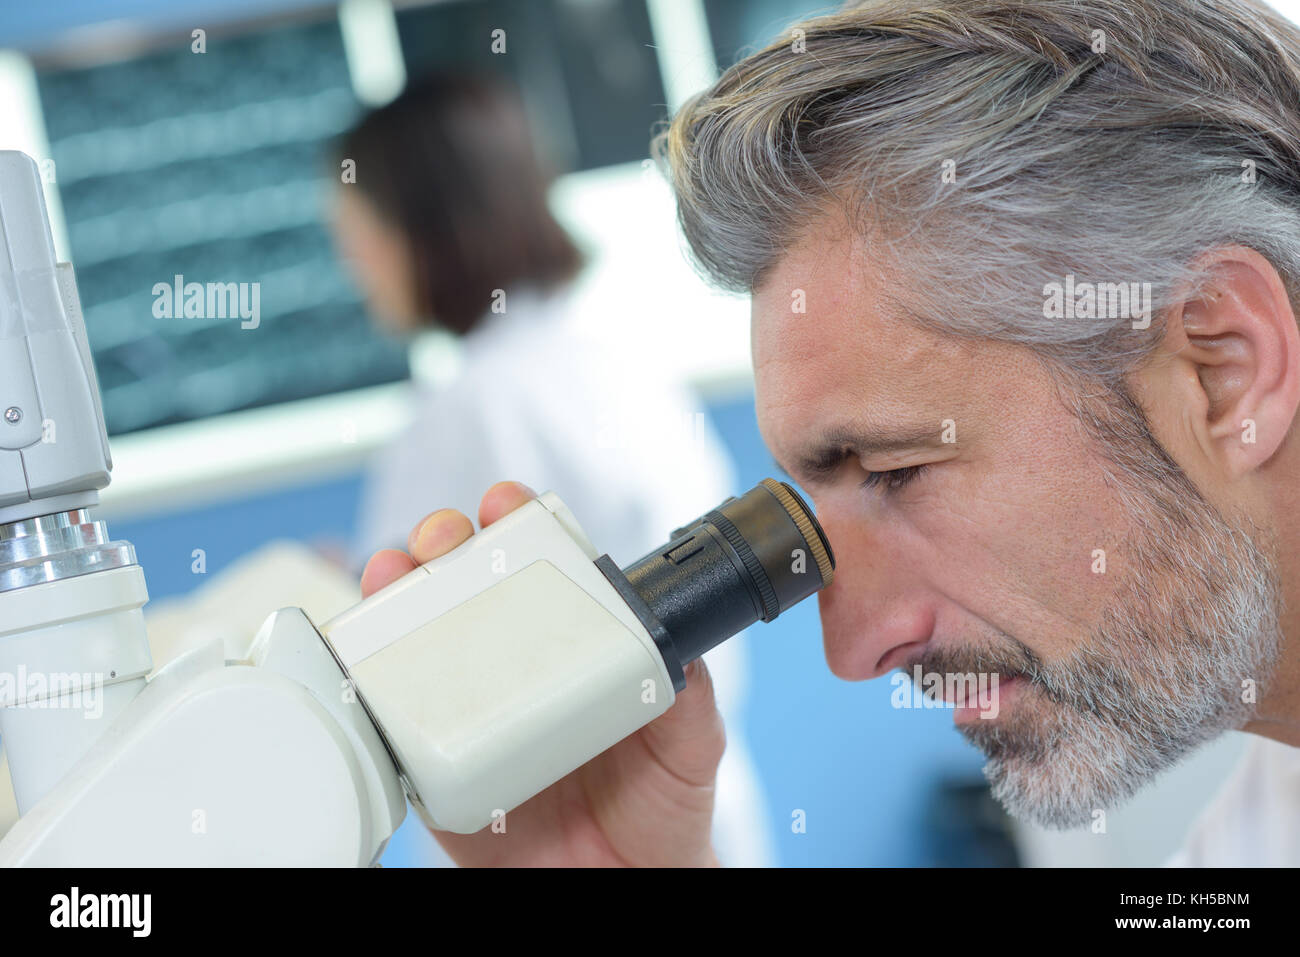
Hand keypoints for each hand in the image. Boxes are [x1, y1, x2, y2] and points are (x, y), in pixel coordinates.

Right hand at [360, 481, 725, 866]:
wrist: (629, 888)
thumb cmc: (661, 807)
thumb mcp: (691, 742)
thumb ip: (691, 695)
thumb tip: (684, 651)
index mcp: (571, 649)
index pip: (537, 569)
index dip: (515, 526)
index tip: (508, 505)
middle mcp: (513, 671)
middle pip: (462, 587)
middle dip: (442, 543)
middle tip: (444, 539)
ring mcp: (471, 717)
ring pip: (416, 640)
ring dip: (392, 594)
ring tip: (391, 575)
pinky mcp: (440, 774)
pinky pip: (391, 728)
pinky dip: (365, 690)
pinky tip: (362, 664)